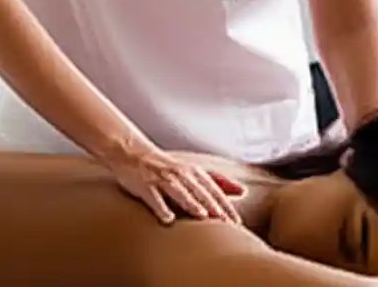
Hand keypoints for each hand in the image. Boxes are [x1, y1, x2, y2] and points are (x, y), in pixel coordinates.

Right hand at [103, 145, 244, 223]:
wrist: (133, 154)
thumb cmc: (168, 168)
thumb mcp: (195, 172)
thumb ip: (218, 182)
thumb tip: (243, 191)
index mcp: (196, 173)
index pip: (215, 191)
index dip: (226, 206)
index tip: (237, 223)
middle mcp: (181, 175)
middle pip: (200, 192)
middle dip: (214, 207)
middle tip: (225, 224)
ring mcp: (163, 179)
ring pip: (179, 192)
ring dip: (191, 203)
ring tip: (203, 216)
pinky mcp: (145, 185)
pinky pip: (154, 198)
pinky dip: (161, 208)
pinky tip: (168, 219)